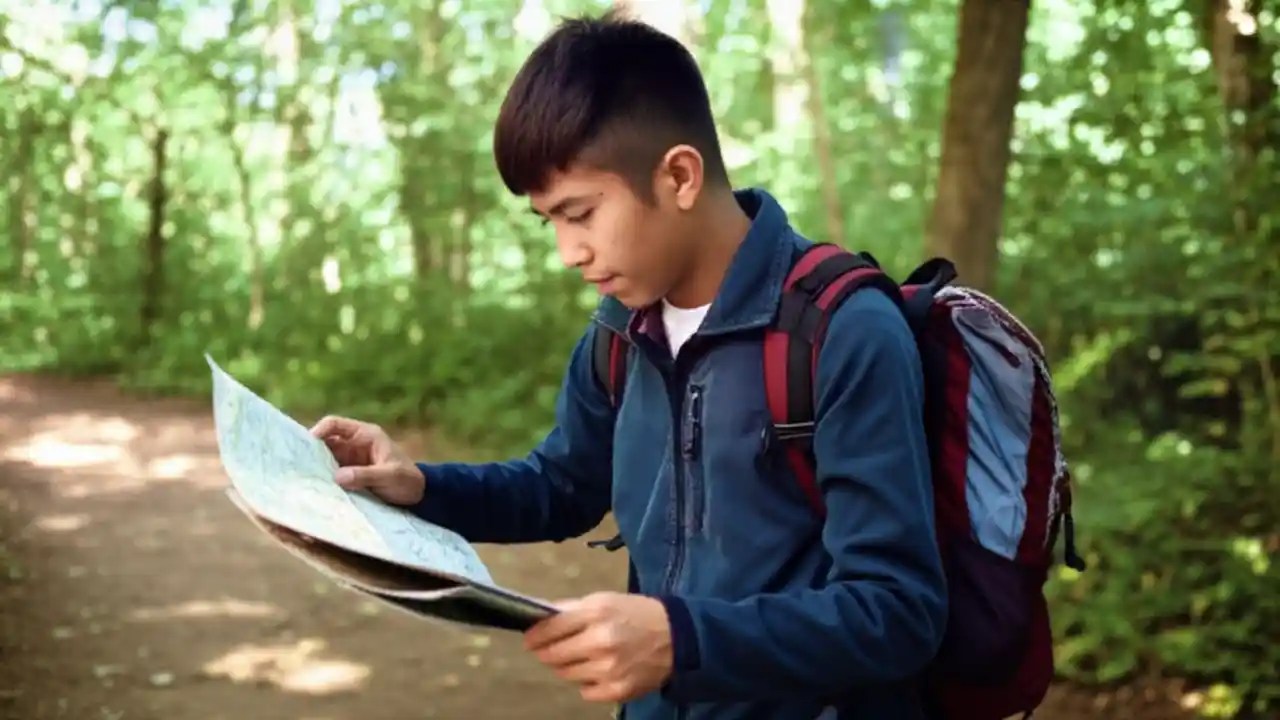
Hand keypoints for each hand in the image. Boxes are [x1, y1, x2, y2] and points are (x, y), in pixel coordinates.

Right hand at [309, 415, 423, 505]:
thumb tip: (338, 477)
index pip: (335, 425)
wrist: (418, 495)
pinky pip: (330, 473)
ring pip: (324, 459)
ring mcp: (349, 460)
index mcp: (365, 435)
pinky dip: (321, 479)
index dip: (319, 431)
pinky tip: (313, 488)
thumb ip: (365, 475)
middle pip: (324, 442)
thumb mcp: (390, 476)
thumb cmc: (407, 480)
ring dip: (314, 467)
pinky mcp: (348, 475)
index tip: (307, 445)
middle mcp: (353, 444)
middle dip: (310, 452)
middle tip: (295, 466)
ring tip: (300, 479)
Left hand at [525, 592, 672, 703]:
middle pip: (553, 655)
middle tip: (549, 650)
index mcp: (596, 613)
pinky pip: (585, 691)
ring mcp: (608, 669)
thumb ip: (573, 608)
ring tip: (581, 657)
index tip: (530, 638)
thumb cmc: (637, 614)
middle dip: (546, 652)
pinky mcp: (616, 690)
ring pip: (566, 674)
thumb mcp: (606, 600)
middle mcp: (600, 642)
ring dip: (567, 667)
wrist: (676, 638)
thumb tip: (542, 615)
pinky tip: (599, 670)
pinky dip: (587, 682)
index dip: (535, 635)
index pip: (550, 628)